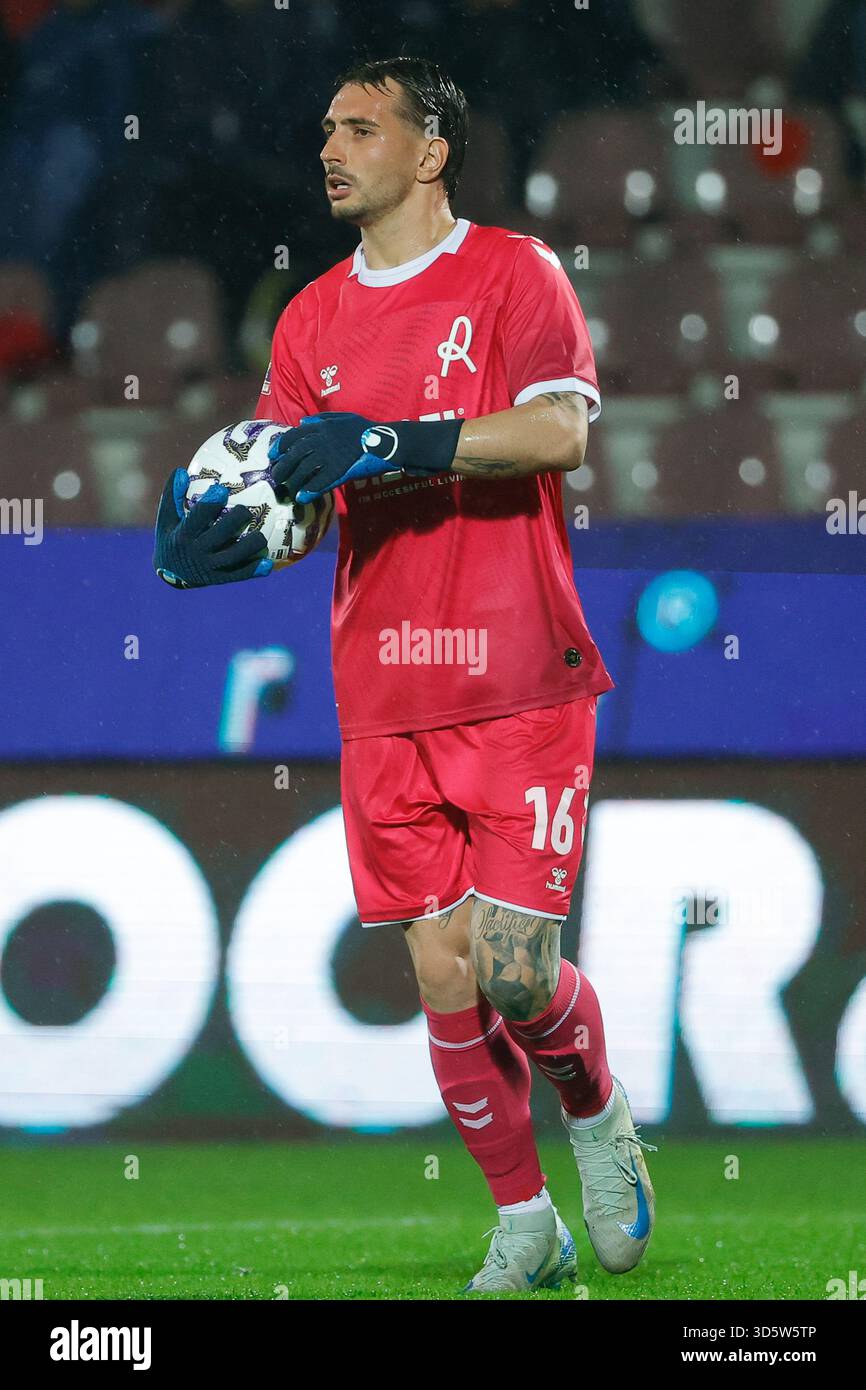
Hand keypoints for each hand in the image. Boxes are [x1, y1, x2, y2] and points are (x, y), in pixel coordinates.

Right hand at [153, 467, 273, 588]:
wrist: (170, 575)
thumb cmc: (172, 538)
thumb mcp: (166, 519)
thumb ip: (172, 496)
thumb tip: (181, 471)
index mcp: (183, 535)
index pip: (197, 518)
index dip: (209, 504)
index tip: (222, 489)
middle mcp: (196, 552)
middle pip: (218, 536)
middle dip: (234, 521)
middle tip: (246, 510)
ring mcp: (209, 567)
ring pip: (232, 557)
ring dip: (249, 547)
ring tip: (261, 536)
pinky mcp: (219, 578)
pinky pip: (238, 575)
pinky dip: (253, 570)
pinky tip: (268, 564)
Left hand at [268, 412, 460, 502]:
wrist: (386, 441)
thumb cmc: (366, 429)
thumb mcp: (343, 418)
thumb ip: (322, 419)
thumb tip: (302, 423)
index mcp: (322, 426)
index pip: (293, 436)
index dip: (280, 447)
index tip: (272, 456)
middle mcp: (323, 440)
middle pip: (294, 455)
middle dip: (282, 467)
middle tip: (277, 478)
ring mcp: (331, 455)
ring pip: (304, 469)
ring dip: (294, 481)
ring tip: (288, 490)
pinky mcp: (340, 470)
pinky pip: (321, 481)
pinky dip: (310, 490)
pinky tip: (303, 497)